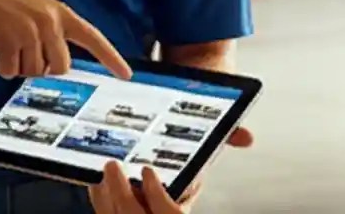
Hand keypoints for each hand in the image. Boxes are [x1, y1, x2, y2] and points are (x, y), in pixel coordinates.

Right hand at [0, 0, 131, 78]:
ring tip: (7, 41)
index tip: (126, 75)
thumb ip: (53, 32)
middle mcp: (49, 21)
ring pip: (33, 72)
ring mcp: (29, 31)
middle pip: (60, 68)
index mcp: (60, 13)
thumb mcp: (37, 11)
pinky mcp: (8, 41)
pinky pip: (11, 73)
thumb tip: (60, 66)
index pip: (93, 38)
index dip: (111, 58)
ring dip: (19, 65)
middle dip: (41, 66)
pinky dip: (1, 66)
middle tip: (24, 49)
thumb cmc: (4, 4)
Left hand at [88, 127, 253, 213]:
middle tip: (114, 166)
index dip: (158, 196)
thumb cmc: (187, 150)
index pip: (171, 213)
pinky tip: (96, 181)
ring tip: (103, 172)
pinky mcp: (119, 211)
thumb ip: (226, 139)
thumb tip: (248, 138)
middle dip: (124, 195)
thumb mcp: (205, 146)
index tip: (148, 171)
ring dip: (107, 198)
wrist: (174, 153)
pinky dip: (100, 200)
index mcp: (181, 205)